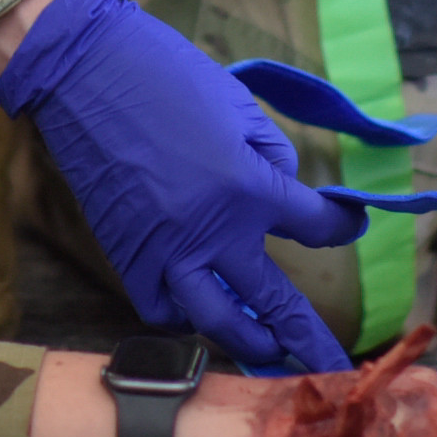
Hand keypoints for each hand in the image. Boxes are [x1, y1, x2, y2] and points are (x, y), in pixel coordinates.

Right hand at [0, 0, 362, 371]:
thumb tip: (283, 189)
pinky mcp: (127, 255)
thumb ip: (272, 155)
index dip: (340, 226)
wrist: (86, 73)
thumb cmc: (168, 76)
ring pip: (216, 322)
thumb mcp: (240, 105)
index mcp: (249, 188)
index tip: (349, 224)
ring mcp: (167, 252)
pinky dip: (182, 315)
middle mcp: (213, 233)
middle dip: (309, 337)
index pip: (315, 225)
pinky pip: (161, 307)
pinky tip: (198, 310)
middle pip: (275, 304)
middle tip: (331, 363)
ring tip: (269, 352)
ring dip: (247, 342)